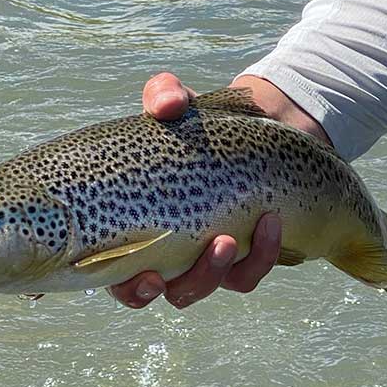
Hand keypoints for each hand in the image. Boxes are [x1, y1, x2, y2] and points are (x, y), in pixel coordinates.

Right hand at [108, 72, 326, 308]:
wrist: (252, 132)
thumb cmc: (196, 123)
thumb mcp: (177, 101)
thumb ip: (164, 95)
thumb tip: (167, 105)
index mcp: (131, 223)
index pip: (114, 271)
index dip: (124, 286)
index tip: (141, 276)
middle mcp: (161, 250)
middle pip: (151, 292)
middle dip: (158, 289)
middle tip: (166, 273)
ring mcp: (200, 258)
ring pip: (198, 288)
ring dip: (211, 273)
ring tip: (227, 241)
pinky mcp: (241, 258)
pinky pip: (247, 275)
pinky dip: (261, 255)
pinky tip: (271, 222)